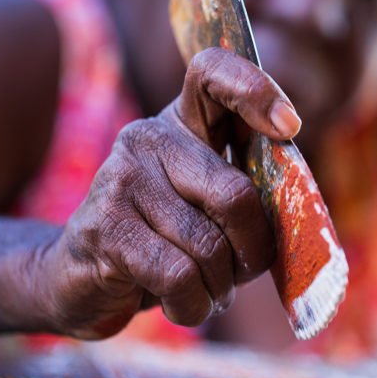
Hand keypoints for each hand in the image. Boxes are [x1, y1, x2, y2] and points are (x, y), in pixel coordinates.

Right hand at [11, 48, 300, 339]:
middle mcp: (147, 139)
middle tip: (242, 271)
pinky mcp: (105, 228)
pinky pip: (179, 276)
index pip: (212, 72)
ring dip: (220, 286)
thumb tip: (298, 217)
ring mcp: (121, 180)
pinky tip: (182, 304)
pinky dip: (194, 305)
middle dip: (253, 250)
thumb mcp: (204, 208)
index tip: (291, 127)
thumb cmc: (161, 242)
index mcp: (180, 125)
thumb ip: (243, 197)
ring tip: (206, 290)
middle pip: (235, 194)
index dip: (256, 89)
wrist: (79, 278)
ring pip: (209, 246)